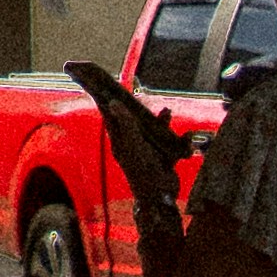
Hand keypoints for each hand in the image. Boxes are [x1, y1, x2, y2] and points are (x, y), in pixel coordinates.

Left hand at [77, 65, 189, 227]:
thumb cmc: (144, 172)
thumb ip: (126, 124)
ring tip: (167, 113)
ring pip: (151, 128)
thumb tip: (113, 103)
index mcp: (120, 137)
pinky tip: (185, 137)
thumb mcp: (134, 146)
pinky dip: (175, 139)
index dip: (101, 94)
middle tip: (132, 89)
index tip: (92, 78)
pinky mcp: (160, 157)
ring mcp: (145, 149)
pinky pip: (167, 142)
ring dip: (160, 122)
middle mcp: (130, 141)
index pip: (107, 110)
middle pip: (130, 116)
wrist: (160, 198)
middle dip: (135, 105)